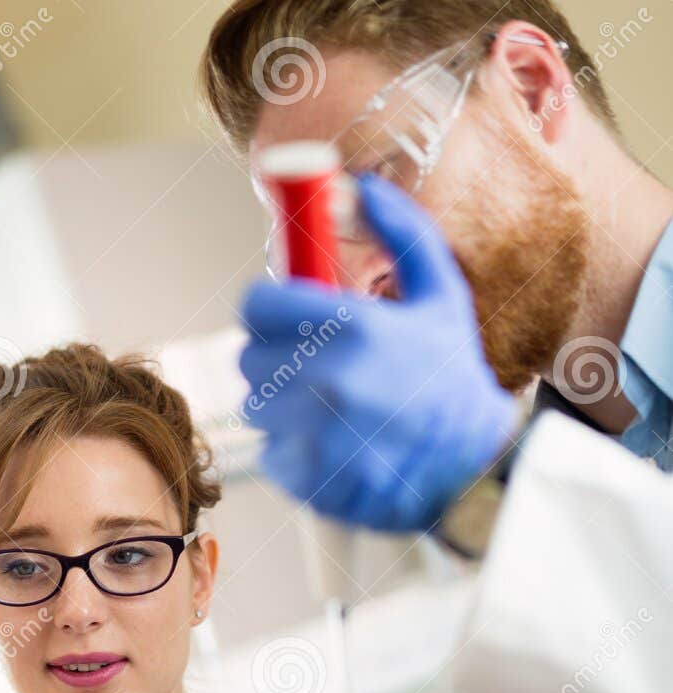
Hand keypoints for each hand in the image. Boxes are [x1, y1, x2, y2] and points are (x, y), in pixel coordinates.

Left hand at [238, 174, 515, 531]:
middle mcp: (327, 378)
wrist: (473, 467)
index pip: (256, 305)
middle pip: (249, 357)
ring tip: (330, 409)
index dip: (267, 309)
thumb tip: (359, 184)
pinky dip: (294, 452)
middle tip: (312, 367)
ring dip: (282, 406)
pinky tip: (334, 446)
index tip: (283, 317)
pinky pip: (271, 453)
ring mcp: (315, 432)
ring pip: (258, 406)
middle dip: (275, 357)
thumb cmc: (453, 377)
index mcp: (352, 326)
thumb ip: (401, 232)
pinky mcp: (309, 477)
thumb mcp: (441, 294)